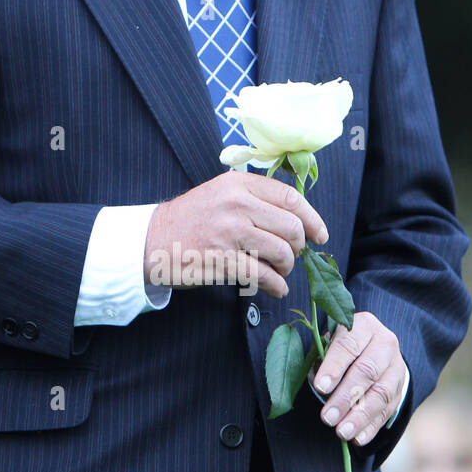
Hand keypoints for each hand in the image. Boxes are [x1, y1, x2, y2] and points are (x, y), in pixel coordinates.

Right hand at [144, 170, 328, 297]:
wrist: (153, 239)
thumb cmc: (191, 218)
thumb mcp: (220, 193)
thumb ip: (255, 197)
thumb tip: (299, 218)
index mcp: (237, 183)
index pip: (290, 197)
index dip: (312, 218)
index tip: (319, 235)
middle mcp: (236, 203)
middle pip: (291, 227)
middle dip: (297, 247)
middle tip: (290, 256)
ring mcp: (229, 231)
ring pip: (282, 252)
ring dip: (286, 267)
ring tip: (278, 271)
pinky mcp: (223, 259)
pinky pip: (265, 276)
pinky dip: (276, 286)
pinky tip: (274, 288)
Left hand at [312, 311, 405, 445]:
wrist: (376, 346)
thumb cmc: (342, 344)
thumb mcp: (330, 340)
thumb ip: (322, 357)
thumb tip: (318, 384)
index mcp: (364, 325)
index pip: (348, 345)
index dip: (334, 367)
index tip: (320, 387)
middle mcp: (385, 343)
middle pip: (367, 372)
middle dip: (345, 397)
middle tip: (327, 417)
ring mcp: (397, 367)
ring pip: (381, 394)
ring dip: (359, 416)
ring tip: (341, 432)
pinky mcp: (402, 389)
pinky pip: (389, 410)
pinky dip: (372, 426)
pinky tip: (358, 438)